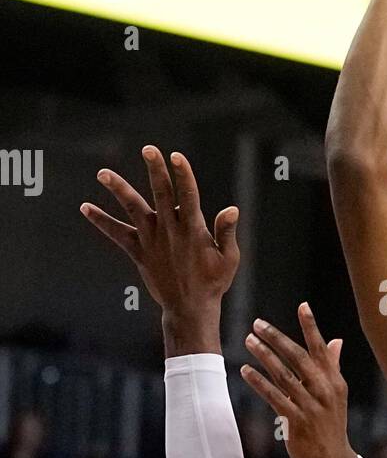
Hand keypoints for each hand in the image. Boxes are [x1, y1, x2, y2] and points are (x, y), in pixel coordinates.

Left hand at [81, 148, 238, 341]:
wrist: (189, 308)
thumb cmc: (213, 282)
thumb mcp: (229, 258)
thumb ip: (226, 232)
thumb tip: (231, 209)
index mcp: (193, 230)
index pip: (189, 196)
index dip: (183, 175)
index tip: (176, 156)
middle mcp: (170, 231)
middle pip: (162, 194)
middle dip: (155, 170)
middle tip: (148, 149)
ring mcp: (152, 240)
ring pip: (133, 209)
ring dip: (118, 189)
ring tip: (102, 173)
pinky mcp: (138, 252)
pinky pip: (117, 234)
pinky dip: (101, 221)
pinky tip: (85, 208)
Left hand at [241, 304, 356, 457]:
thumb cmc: (331, 427)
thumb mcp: (336, 396)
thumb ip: (332, 367)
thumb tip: (336, 341)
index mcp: (334, 381)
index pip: (321, 349)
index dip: (311, 327)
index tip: (303, 306)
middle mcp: (324, 390)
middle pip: (298, 357)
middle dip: (276, 338)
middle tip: (258, 324)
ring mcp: (311, 406)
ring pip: (283, 374)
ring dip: (263, 356)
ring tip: (248, 342)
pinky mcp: (297, 421)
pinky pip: (274, 396)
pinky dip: (259, 382)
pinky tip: (245, 371)